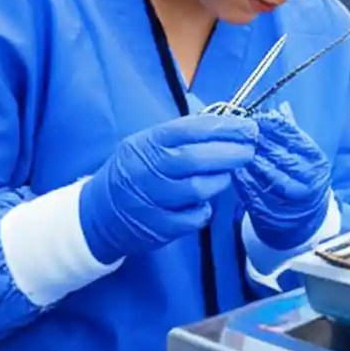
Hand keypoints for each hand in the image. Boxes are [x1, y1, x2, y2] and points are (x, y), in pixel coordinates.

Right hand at [79, 113, 258, 263]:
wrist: (99, 214)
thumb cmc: (135, 171)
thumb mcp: (148, 143)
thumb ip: (183, 134)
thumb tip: (228, 123)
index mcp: (147, 143)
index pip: (191, 129)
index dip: (224, 127)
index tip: (248, 127)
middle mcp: (147, 170)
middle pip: (196, 159)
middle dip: (230, 153)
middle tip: (250, 150)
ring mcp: (151, 200)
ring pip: (198, 189)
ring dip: (220, 180)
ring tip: (229, 174)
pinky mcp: (158, 228)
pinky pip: (193, 218)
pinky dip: (205, 209)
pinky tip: (207, 201)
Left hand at [234, 111, 331, 249]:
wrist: (304, 220)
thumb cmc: (301, 178)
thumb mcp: (304, 154)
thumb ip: (291, 131)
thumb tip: (280, 108)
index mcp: (317, 161)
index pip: (296, 139)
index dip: (276, 127)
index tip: (259, 118)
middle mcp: (309, 180)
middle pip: (282, 157)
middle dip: (260, 143)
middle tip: (243, 132)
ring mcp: (292, 200)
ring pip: (269, 177)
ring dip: (251, 161)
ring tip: (236, 149)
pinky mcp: (274, 214)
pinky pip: (255, 195)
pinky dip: (243, 182)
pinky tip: (234, 171)